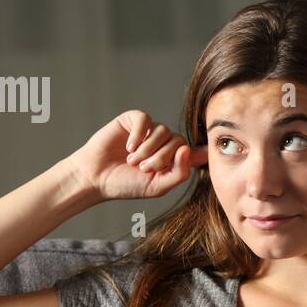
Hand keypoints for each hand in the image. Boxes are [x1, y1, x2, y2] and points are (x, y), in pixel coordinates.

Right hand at [68, 110, 208, 200]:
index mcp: (173, 159)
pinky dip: (139, 134)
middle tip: (144, 169)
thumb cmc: (126, 184)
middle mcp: (164, 143)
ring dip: (148, 149)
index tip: (209, 151)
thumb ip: (178, 173)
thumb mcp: (157, 186)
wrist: (96, 177)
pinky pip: (145, 119)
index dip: (202, 150)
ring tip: (132, 162)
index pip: (195, 151)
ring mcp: (149, 130)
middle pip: (178, 141)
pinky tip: (129, 147)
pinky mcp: (133, 120)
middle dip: (162, 157)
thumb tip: (188, 150)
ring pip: (162, 130)